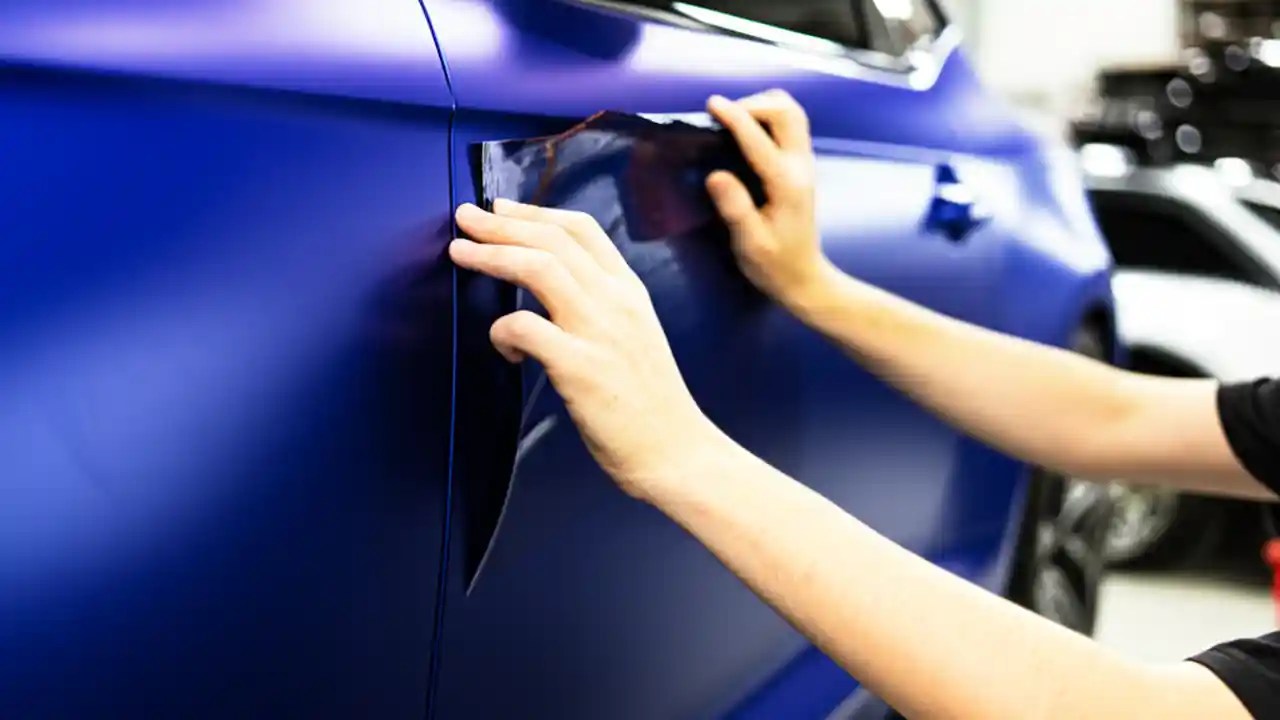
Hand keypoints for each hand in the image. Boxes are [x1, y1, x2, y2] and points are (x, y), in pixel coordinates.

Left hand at [451, 200, 723, 499]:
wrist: (676, 452)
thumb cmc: (649, 402)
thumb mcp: (635, 335)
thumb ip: (601, 305)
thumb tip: (552, 285)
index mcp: (629, 290)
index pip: (581, 229)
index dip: (534, 212)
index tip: (501, 210)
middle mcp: (616, 300)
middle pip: (551, 240)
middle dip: (501, 224)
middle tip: (465, 218)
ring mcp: (599, 331)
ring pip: (538, 267)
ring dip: (492, 255)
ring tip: (461, 253)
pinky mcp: (579, 366)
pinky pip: (524, 326)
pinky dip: (502, 329)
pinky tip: (505, 346)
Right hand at [705, 90, 830, 306]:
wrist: (804, 277)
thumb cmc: (774, 265)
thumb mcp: (750, 244)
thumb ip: (735, 209)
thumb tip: (715, 175)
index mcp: (786, 184)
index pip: (759, 140)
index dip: (735, 117)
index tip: (712, 104)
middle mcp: (800, 166)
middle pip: (786, 112)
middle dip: (754, 104)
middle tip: (724, 116)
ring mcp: (805, 163)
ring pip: (793, 113)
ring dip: (764, 106)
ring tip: (736, 119)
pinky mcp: (801, 165)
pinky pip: (791, 125)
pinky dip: (770, 116)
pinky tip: (750, 130)